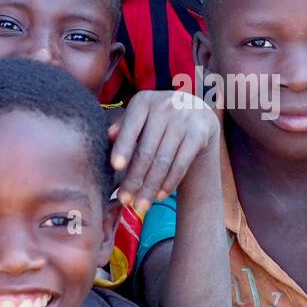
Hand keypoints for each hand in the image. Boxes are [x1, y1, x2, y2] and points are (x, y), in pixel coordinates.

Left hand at [108, 90, 218, 212]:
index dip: (123, 147)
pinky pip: (181, 164)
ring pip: (163, 161)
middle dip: (134, 178)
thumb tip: (107, 138)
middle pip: (146, 150)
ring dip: (150, 187)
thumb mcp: (139, 116)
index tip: (116, 167)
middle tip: (124, 199)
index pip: (130, 127)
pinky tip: (159, 196)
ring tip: (140, 205)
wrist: (196, 111)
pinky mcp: (199, 134)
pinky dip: (170, 183)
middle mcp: (165, 106)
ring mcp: (184, 120)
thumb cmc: (157, 118)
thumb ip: (123, 127)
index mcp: (143, 101)